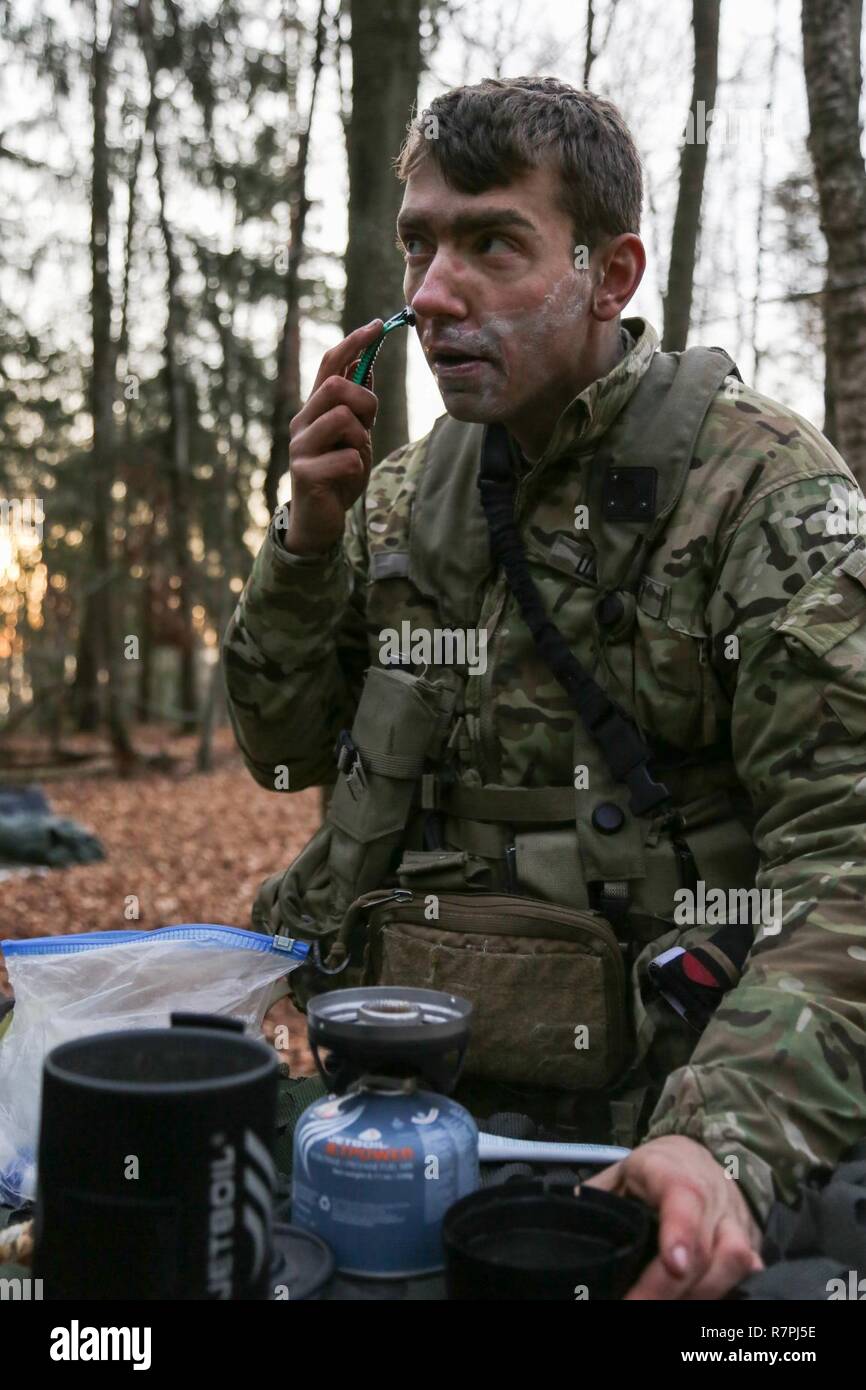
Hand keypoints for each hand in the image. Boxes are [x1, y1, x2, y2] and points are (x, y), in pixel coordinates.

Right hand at [283, 319, 382, 555]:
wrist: (318, 521)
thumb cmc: (338, 475)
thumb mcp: (354, 436)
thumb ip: (356, 406)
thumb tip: (367, 364)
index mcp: (314, 409)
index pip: (329, 364)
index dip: (353, 343)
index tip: (377, 325)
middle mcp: (302, 422)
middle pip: (335, 385)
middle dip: (363, 401)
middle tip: (368, 425)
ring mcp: (300, 447)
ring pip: (342, 419)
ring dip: (361, 439)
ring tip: (354, 456)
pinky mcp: (305, 473)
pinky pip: (347, 458)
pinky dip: (357, 468)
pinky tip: (346, 479)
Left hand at [584, 1135, 764, 1298]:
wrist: (695, 1156)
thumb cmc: (649, 1172)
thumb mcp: (618, 1175)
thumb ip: (595, 1201)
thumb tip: (566, 1236)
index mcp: (668, 1170)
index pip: (682, 1195)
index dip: (680, 1230)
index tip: (672, 1263)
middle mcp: (711, 1193)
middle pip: (706, 1245)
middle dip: (673, 1288)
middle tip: (636, 1308)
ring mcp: (735, 1218)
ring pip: (734, 1261)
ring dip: (700, 1295)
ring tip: (666, 1311)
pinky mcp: (751, 1241)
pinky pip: (750, 1273)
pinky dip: (729, 1294)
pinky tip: (703, 1306)